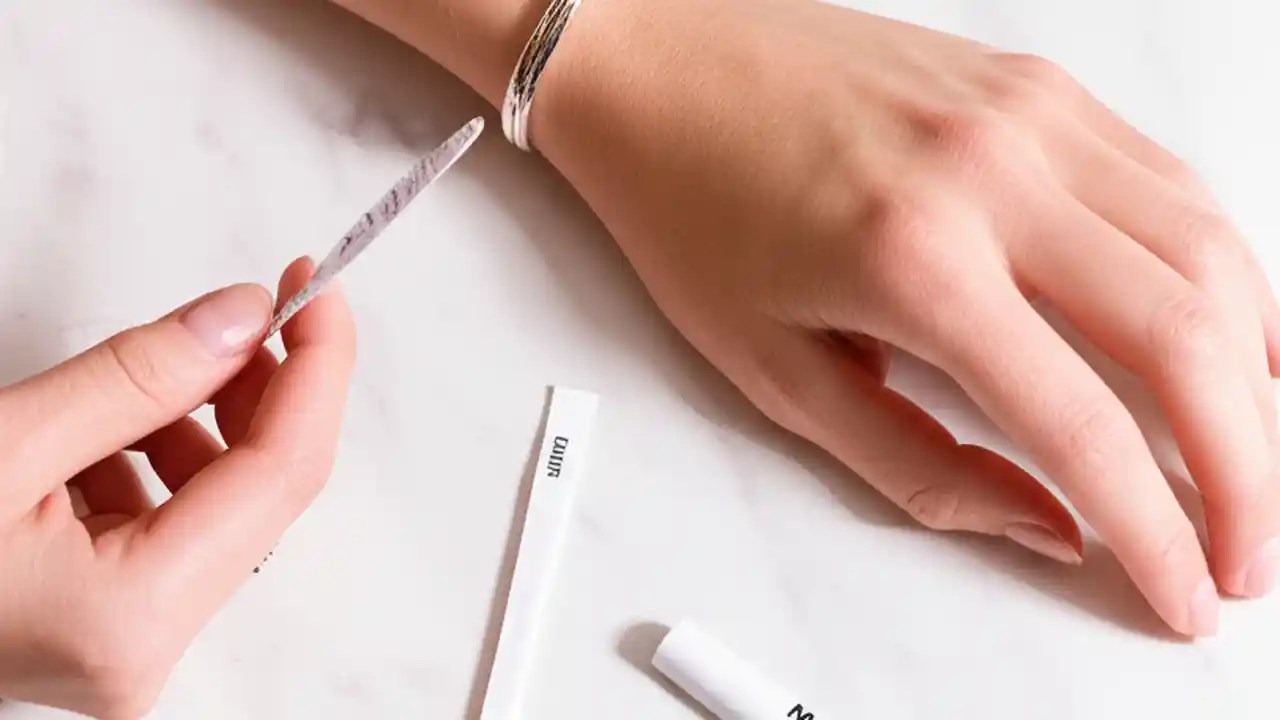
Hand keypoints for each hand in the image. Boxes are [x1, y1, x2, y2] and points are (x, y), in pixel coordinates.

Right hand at [0, 258, 354, 717]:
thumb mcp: (6, 437)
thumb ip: (139, 374)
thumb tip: (243, 315)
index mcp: (132, 617)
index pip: (283, 471)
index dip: (316, 368)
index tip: (315, 287)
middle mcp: (146, 651)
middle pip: (261, 491)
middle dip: (267, 387)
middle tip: (259, 304)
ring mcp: (126, 648)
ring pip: (219, 507)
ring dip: (208, 420)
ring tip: (170, 361)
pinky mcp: (104, 629)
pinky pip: (168, 528)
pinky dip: (158, 461)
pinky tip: (116, 425)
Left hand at [532, 0, 1279, 635]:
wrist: (658, 62)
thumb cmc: (690, 201)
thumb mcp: (775, 368)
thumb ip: (915, 464)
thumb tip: (1041, 523)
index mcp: (915, 261)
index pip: (1084, 427)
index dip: (1156, 533)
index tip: (1181, 592)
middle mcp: (995, 176)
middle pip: (1189, 342)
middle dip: (1245, 473)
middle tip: (1243, 553)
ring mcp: (1032, 117)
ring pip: (1211, 256)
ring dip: (1256, 379)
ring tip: (1251, 461)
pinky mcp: (1042, 87)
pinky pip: (1174, 187)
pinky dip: (1224, 275)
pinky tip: (1230, 337)